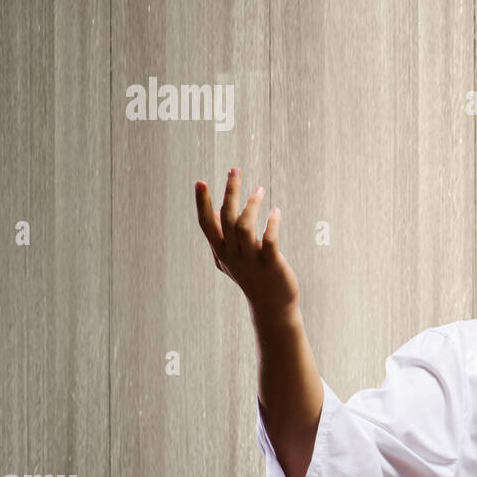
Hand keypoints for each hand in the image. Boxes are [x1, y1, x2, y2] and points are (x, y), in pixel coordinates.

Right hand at [194, 168, 299, 319]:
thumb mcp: (230, 259)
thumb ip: (221, 237)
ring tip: (260, 190)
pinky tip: (275, 212)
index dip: (202, 203)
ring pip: (244, 226)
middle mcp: (232, 255)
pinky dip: (272, 223)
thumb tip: (217, 210)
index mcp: (221, 251)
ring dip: (251, 205)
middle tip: (234, 170)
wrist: (272, 306)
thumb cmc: (252, 278)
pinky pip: (269, 240)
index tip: (200, 182)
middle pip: (225, 219)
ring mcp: (251, 260)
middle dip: (229, 192)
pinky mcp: (271, 264)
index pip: (206, 224)